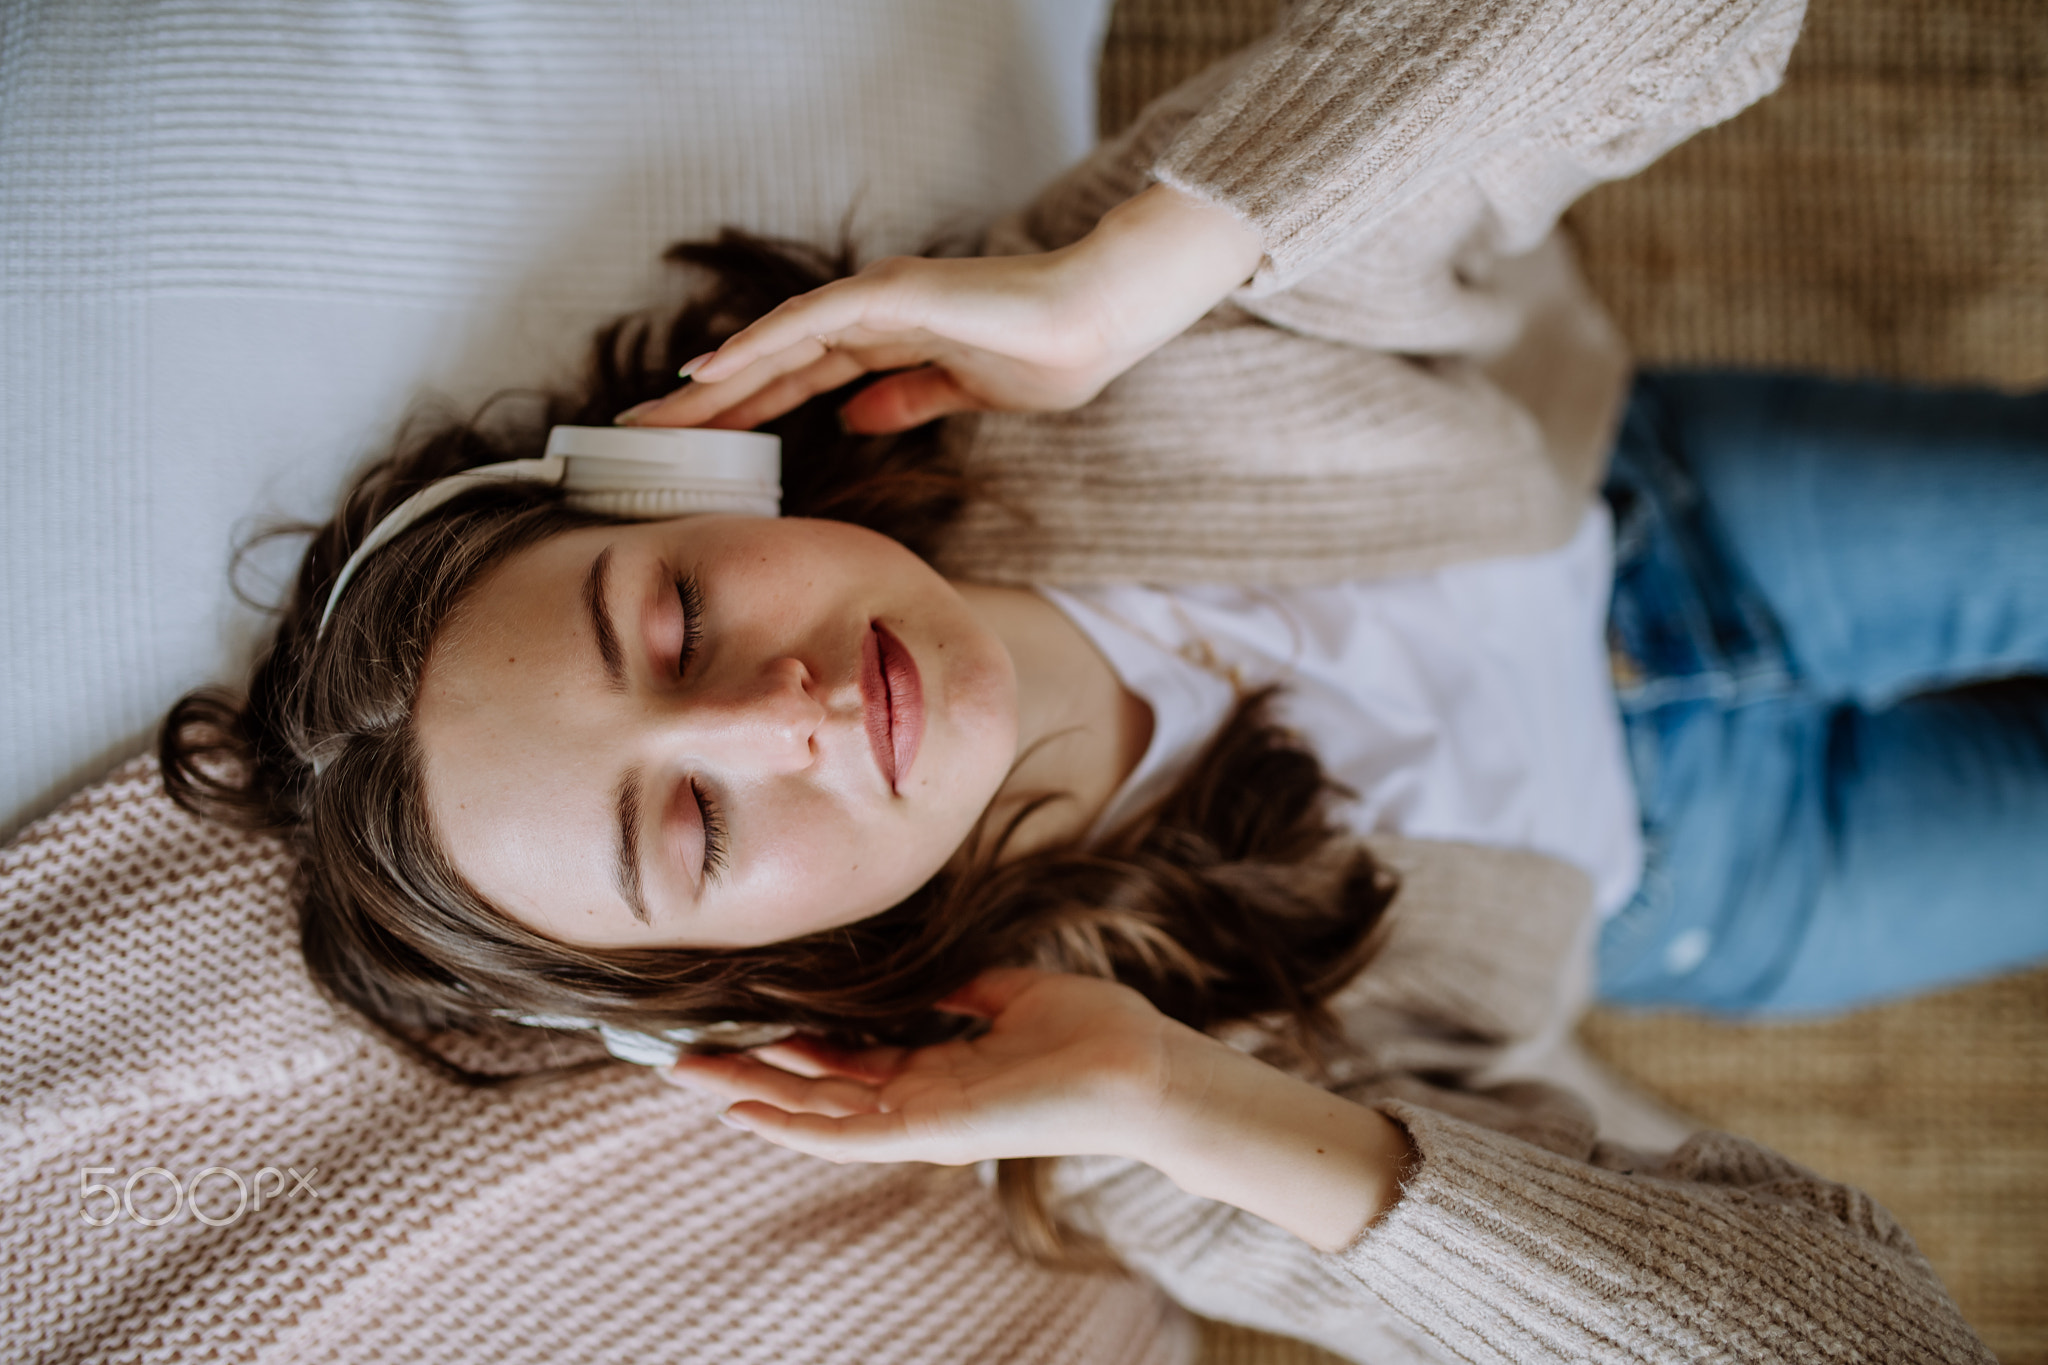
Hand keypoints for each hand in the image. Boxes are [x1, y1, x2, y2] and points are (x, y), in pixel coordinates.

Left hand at [619, 184, 1263, 433]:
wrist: (1099, 321)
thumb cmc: (1047, 355)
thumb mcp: (963, 393)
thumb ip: (906, 399)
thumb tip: (854, 421)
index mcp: (887, 340)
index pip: (797, 378)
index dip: (744, 409)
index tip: (695, 445)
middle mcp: (870, 314)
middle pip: (770, 361)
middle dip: (708, 402)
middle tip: (640, 434)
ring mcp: (878, 299)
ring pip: (775, 340)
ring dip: (714, 378)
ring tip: (655, 414)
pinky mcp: (893, 294)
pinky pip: (809, 321)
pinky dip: (756, 345)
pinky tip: (712, 372)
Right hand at [661, 965, 1416, 1251]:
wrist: (1146, 1067)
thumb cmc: (1095, 1031)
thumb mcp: (1015, 992)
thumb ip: (965, 988)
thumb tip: (928, 970)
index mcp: (934, 1065)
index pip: (840, 1058)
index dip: (784, 1040)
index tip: (734, 1016)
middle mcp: (917, 1098)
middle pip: (811, 1088)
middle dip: (744, 1071)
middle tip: (676, 1054)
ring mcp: (921, 1120)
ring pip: (814, 1113)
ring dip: (748, 1096)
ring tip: (685, 1076)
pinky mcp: (932, 1130)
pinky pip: (849, 1133)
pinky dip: (794, 1124)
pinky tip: (744, 1111)